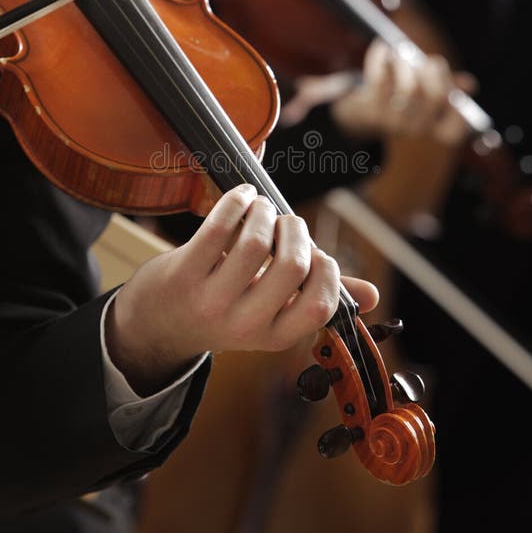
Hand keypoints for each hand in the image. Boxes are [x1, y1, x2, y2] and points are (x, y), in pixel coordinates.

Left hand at [106, 184, 378, 393]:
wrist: (158, 323)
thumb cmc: (225, 307)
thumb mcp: (270, 312)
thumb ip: (315, 299)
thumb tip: (372, 296)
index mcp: (274, 336)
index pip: (320, 305)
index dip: (326, 270)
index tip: (315, 252)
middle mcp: (244, 324)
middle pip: (292, 266)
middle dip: (296, 231)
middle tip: (286, 223)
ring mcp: (211, 299)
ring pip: (256, 242)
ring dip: (266, 212)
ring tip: (261, 208)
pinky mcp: (183, 273)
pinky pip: (218, 228)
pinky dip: (238, 201)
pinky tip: (242, 197)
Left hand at [331, 38, 476, 144]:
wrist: (357, 113)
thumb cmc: (400, 100)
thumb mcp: (425, 95)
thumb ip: (447, 88)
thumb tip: (470, 85)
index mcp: (432, 129)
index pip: (453, 132)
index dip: (458, 111)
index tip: (453, 91)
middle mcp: (414, 130)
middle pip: (436, 97)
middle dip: (435, 71)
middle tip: (427, 62)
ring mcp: (391, 121)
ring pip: (408, 88)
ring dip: (407, 63)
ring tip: (401, 53)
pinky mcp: (370, 108)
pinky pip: (380, 78)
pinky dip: (382, 57)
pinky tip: (383, 48)